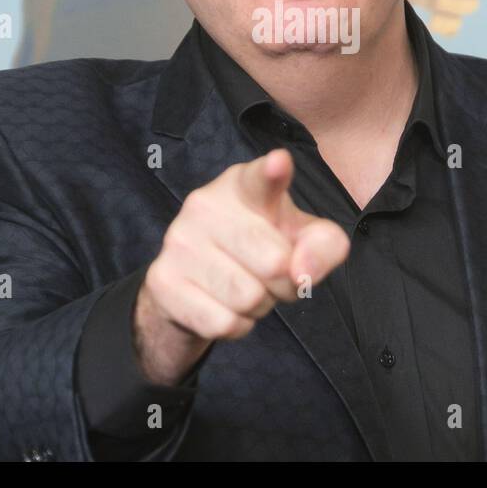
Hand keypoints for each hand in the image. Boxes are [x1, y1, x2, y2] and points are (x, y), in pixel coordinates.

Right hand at [134, 149, 349, 383]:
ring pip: (248, 297)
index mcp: (244, 184)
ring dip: (260, 306)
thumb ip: (324, 244)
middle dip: (286, 283)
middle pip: (274, 263)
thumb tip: (302, 271)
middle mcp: (205, 203)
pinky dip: (237, 325)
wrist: (196, 282)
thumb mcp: (302, 238)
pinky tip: (226, 305)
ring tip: (248, 287)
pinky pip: (223, 322)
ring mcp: (179, 241)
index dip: (273, 172)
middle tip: (273, 275)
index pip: (259, 178)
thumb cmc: (261, 248)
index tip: (279, 162)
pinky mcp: (162, 279)